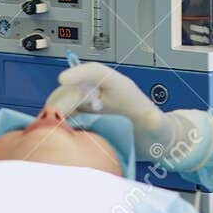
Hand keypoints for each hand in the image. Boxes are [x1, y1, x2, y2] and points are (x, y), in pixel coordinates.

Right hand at [44, 62, 211, 165]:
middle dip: (62, 100)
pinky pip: (64, 116)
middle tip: (55, 118)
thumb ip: (156, 121)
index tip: (63, 79)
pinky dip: (57, 123)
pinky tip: (57, 135)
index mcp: (118, 86)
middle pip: (73, 88)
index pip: (96, 72)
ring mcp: (89, 105)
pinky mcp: (82, 118)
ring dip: (56, 112)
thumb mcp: (158, 126)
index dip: (79, 73)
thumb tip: (153, 120)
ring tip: (54, 129)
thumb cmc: (155, 129)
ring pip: (64, 102)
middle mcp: (100, 92)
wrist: (150, 141)